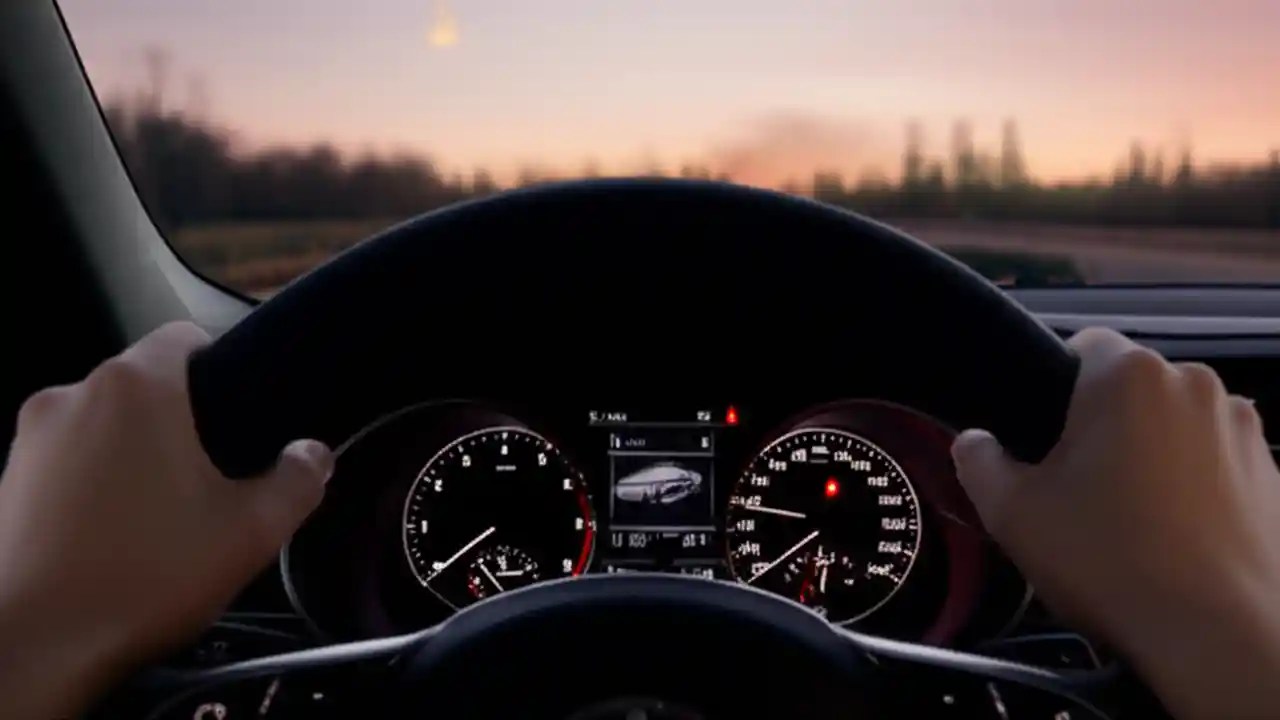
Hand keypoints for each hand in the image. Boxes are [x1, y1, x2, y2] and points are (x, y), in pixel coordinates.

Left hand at [0, 322, 332, 719]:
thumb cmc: (149, 573)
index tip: (241, 418)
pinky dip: (92, 484)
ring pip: (102, 425)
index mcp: (136, 386)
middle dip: (179, 420)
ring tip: (161, 516)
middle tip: (212, 478)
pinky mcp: (3, 481)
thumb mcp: (252, 531)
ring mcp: (28, 437)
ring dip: (132, 454)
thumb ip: (297, 480)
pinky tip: (112, 537)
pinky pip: (65, 462)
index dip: (221, 367)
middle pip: (143, 384)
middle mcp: (72, 394)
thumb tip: (313, 453)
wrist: (33, 645)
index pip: (184, 336)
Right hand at [952, 328, 1279, 719]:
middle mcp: (1195, 383)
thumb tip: (975, 441)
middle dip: (1105, 424)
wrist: (1220, 636)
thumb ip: (979, 462)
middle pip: (1131, 388)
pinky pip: (1214, 459)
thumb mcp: (1012, 513)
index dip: (1056, 389)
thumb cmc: (1109, 562)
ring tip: (1131, 518)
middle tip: (1078, 488)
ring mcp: (1243, 426)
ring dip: (1152, 451)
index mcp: (1128, 375)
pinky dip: (1193, 483)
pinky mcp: (1273, 471)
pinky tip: (1175, 535)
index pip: (1083, 344)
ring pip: (1175, 423)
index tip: (1046, 442)